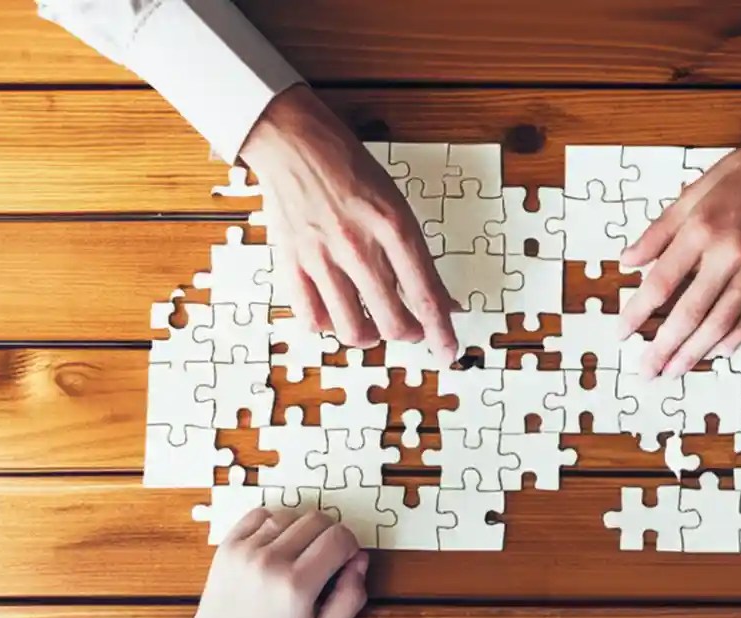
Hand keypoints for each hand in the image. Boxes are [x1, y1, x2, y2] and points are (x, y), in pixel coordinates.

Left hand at [141, 509, 368, 617]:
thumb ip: (349, 599)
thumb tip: (360, 559)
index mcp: (296, 587)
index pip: (339, 538)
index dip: (350, 546)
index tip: (344, 562)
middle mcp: (270, 562)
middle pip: (318, 519)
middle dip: (330, 535)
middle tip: (324, 560)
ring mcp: (245, 550)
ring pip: (291, 514)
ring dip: (303, 529)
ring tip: (298, 556)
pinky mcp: (227, 545)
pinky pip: (261, 514)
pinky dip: (276, 523)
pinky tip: (276, 546)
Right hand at [241, 85, 458, 361]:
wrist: (294, 142)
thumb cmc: (349, 168)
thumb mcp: (396, 204)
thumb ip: (416, 256)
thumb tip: (444, 301)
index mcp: (393, 226)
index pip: (425, 295)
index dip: (441, 332)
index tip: (449, 352)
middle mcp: (359, 247)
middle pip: (393, 322)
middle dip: (408, 334)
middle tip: (409, 328)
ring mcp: (322, 258)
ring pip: (352, 330)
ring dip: (369, 335)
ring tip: (371, 323)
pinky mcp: (291, 264)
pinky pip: (312, 319)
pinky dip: (328, 325)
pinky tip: (336, 310)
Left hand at [618, 132, 740, 377]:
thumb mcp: (693, 191)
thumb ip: (658, 231)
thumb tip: (627, 261)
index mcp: (702, 230)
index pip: (662, 282)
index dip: (639, 312)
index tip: (622, 332)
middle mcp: (730, 255)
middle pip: (691, 312)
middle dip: (665, 347)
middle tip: (646, 371)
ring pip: (722, 323)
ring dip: (695, 352)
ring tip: (674, 371)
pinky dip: (734, 339)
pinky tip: (717, 353)